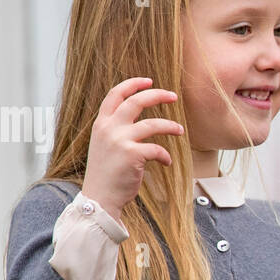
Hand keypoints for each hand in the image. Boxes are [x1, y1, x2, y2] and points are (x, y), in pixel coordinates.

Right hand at [81, 77, 184, 221]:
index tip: (148, 81)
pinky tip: (166, 162)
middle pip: (137, 101)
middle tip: (173, 96)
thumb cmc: (105, 174)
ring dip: (170, 126)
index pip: (115, 94)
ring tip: (179, 130)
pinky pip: (157, 149)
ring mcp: (120, 140)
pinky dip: (165, 155)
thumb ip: (114, 130)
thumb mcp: (103, 145)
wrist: (99, 198)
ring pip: (153, 124)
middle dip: (158, 95)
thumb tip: (135, 120)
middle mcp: (108, 128)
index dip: (133, 84)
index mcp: (101, 124)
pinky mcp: (132, 155)